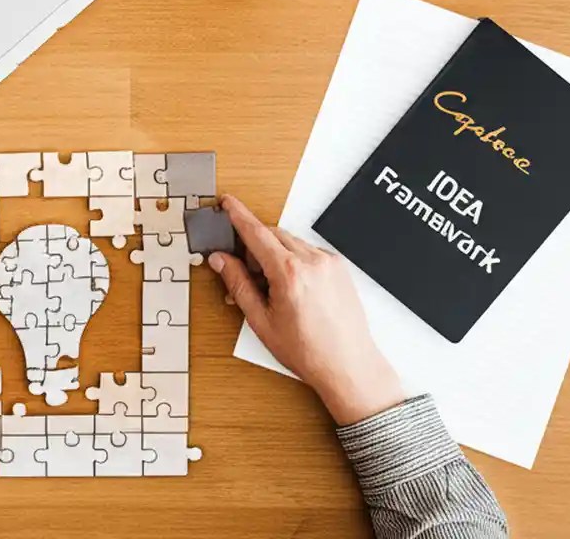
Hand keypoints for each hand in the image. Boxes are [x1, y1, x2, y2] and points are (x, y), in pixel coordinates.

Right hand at [208, 195, 405, 424]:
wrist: (348, 365)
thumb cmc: (308, 350)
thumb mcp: (261, 320)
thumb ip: (238, 284)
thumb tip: (221, 261)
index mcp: (289, 273)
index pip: (256, 233)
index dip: (238, 215)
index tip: (227, 203)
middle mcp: (312, 262)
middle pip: (273, 235)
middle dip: (255, 248)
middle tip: (246, 274)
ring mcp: (330, 263)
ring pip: (291, 243)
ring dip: (275, 255)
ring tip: (272, 289)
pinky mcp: (341, 268)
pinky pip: (309, 252)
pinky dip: (295, 261)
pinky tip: (293, 288)